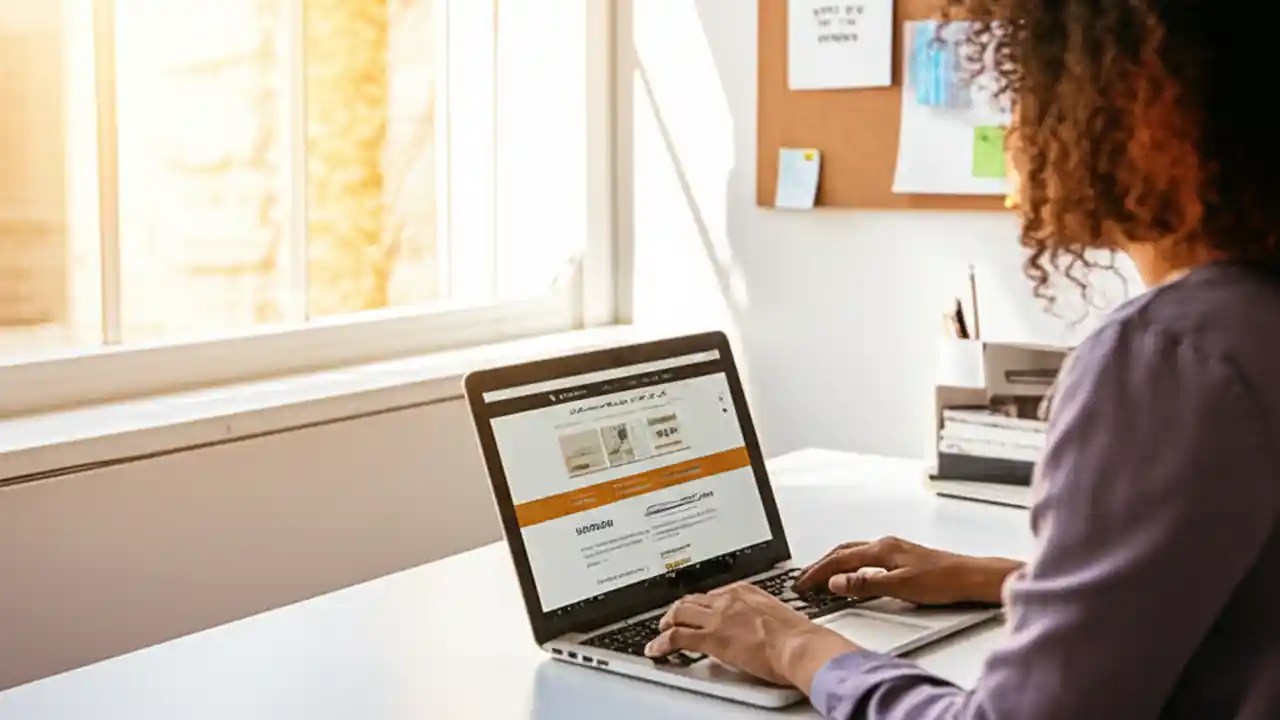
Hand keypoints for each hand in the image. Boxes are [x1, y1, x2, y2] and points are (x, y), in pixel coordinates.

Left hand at [644, 583, 856, 688]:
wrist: (800, 645)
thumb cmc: (798, 636)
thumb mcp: (777, 615)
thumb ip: (761, 616)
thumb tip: (760, 628)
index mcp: (746, 591)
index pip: (714, 594)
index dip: (702, 604)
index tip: (700, 610)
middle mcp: (729, 599)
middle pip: (693, 600)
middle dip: (680, 610)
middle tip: (673, 619)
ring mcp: (718, 617)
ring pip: (680, 613)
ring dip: (667, 623)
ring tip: (661, 632)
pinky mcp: (711, 637)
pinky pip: (677, 637)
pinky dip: (661, 643)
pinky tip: (656, 649)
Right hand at [794, 536, 1022, 605]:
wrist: (970, 578)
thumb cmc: (942, 581)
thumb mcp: (899, 587)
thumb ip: (865, 584)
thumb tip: (836, 581)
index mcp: (881, 549)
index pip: (839, 559)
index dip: (818, 572)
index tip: (803, 583)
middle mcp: (885, 545)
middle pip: (843, 551)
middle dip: (821, 565)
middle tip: (804, 579)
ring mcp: (893, 550)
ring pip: (854, 553)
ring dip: (834, 563)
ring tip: (821, 577)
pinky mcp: (901, 558)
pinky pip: (865, 558)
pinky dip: (850, 565)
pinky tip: (852, 576)